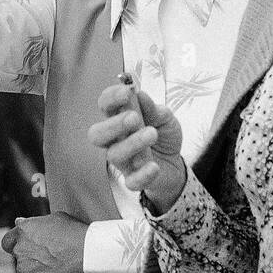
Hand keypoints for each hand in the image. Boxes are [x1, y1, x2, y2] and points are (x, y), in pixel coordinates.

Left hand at [1, 212, 89, 272]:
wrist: (90, 253)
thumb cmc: (76, 233)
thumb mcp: (55, 219)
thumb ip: (33, 223)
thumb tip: (18, 221)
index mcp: (23, 231)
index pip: (8, 242)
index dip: (17, 247)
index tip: (28, 250)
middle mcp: (20, 250)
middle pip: (19, 260)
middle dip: (31, 261)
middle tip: (51, 262)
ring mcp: (25, 270)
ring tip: (59, 272)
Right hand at [89, 82, 185, 213]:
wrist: (175, 162)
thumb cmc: (162, 134)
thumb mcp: (164, 117)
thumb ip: (153, 108)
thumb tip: (140, 94)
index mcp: (118, 118)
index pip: (105, 106)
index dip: (111, 98)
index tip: (126, 91)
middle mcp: (115, 139)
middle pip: (97, 134)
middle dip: (113, 125)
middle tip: (134, 118)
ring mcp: (123, 160)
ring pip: (114, 155)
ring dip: (132, 143)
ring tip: (152, 134)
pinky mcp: (133, 179)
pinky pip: (131, 181)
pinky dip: (142, 174)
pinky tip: (154, 166)